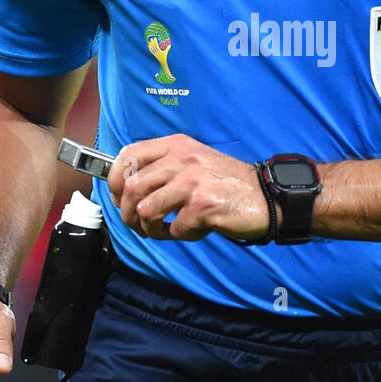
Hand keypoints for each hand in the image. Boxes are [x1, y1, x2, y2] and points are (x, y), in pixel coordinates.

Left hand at [107, 135, 271, 241]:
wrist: (266, 195)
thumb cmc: (226, 184)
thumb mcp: (193, 163)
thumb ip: (163, 169)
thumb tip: (125, 189)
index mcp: (176, 145)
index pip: (128, 155)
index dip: (113, 180)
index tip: (117, 198)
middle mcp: (182, 158)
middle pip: (130, 188)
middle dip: (128, 215)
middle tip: (139, 226)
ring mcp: (193, 181)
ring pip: (145, 210)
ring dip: (151, 229)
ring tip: (166, 231)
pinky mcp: (203, 204)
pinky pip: (175, 228)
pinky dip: (181, 235)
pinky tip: (196, 229)